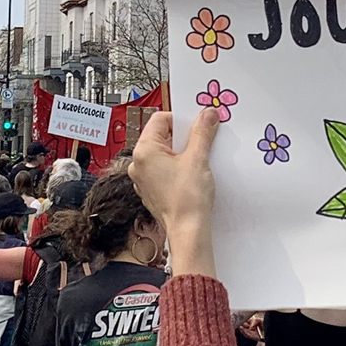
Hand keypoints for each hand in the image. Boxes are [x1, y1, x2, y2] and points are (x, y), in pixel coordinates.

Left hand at [131, 109, 219, 277]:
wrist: (188, 230)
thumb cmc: (187, 199)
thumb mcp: (198, 158)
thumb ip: (202, 132)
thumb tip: (207, 114)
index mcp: (144, 151)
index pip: (160, 119)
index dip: (181, 119)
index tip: (198, 123)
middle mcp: (138, 164)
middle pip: (162, 136)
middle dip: (183, 137)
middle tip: (202, 140)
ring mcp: (143, 179)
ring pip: (163, 154)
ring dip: (181, 153)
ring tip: (198, 160)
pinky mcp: (151, 190)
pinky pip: (164, 170)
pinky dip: (177, 168)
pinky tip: (191, 174)